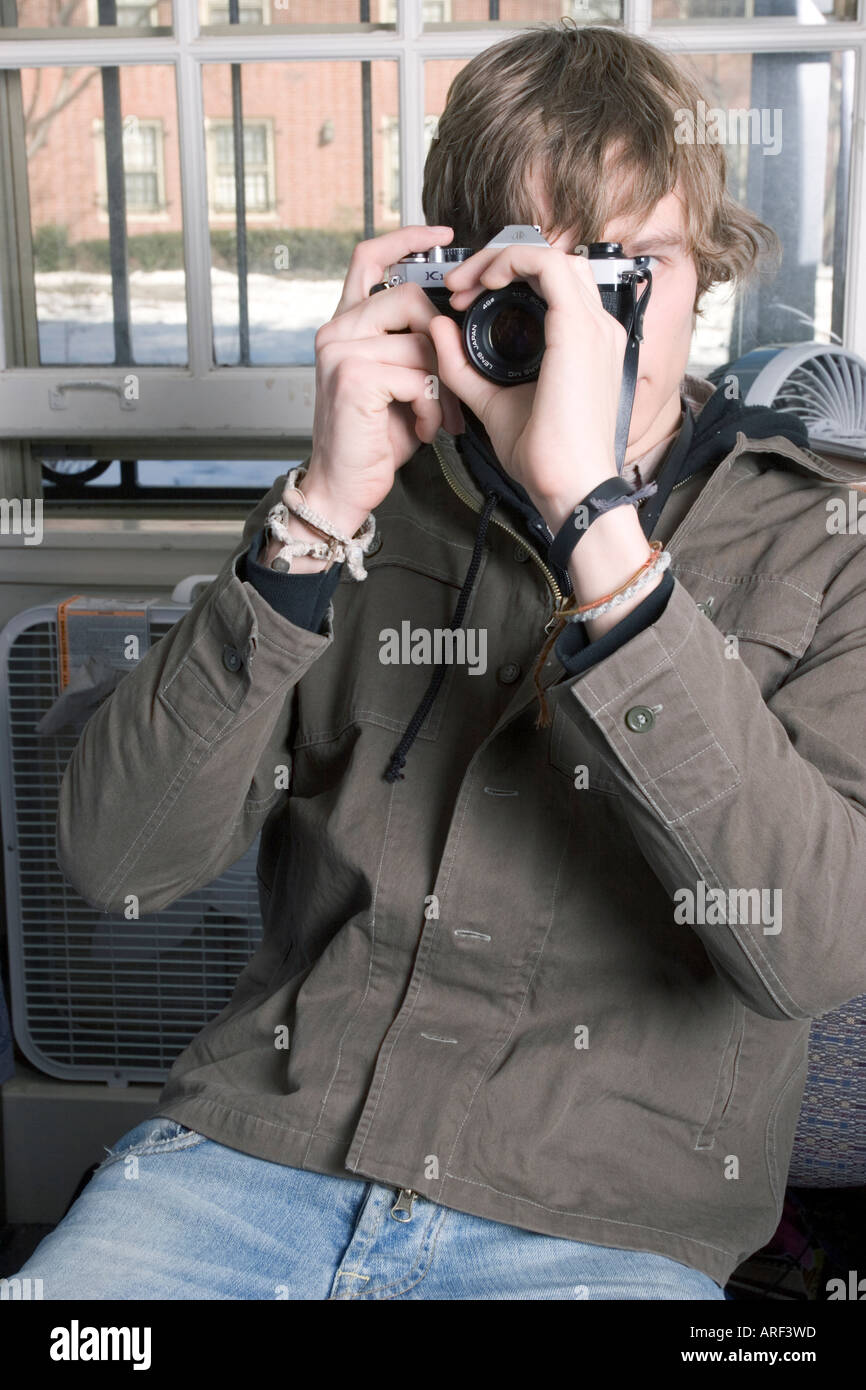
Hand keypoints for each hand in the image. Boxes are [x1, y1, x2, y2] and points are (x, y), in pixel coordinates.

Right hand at [303, 223, 465, 537]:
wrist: (343, 489)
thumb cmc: (375, 440)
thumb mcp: (402, 383)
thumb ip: (418, 346)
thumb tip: (455, 322)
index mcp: (347, 325)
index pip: (369, 257)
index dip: (407, 238)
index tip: (447, 236)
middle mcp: (337, 331)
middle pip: (409, 296)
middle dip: (444, 340)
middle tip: (454, 383)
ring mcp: (340, 351)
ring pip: (421, 341)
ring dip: (443, 386)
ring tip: (440, 418)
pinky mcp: (353, 376)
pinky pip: (418, 375)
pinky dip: (432, 408)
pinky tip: (425, 430)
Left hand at [428, 241, 634, 532]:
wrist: (569, 487)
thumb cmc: (545, 457)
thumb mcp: (491, 402)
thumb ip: (463, 366)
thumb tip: (439, 329)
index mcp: (584, 344)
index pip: (553, 286)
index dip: (507, 278)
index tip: (466, 300)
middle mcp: (596, 328)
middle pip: (554, 262)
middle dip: (501, 261)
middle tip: (460, 284)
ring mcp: (593, 325)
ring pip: (551, 254)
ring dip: (502, 257)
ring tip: (467, 281)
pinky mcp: (578, 329)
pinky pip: (547, 265)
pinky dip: (511, 262)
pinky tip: (482, 283)